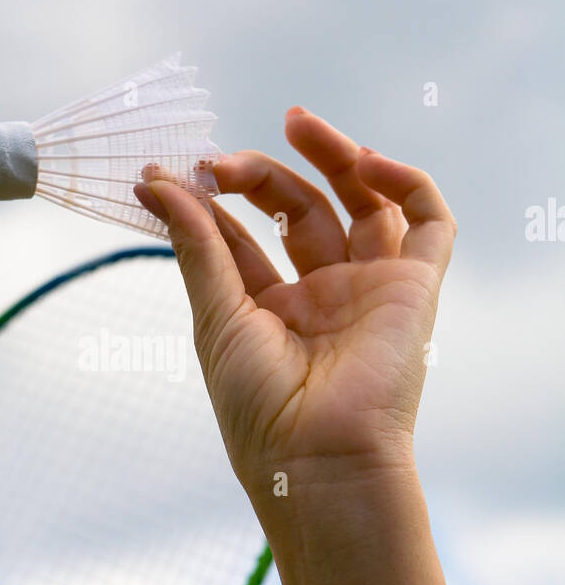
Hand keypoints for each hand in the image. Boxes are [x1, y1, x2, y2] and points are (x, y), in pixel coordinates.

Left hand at [134, 107, 456, 502]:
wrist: (318, 460)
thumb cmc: (260, 408)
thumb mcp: (215, 317)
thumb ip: (196, 244)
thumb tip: (155, 182)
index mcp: (272, 310)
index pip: (244, 236)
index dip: (212, 200)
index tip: (167, 174)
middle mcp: (324, 295)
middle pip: (300, 209)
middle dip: (261, 174)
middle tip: (220, 161)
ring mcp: (371, 289)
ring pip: (364, 201)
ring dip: (333, 156)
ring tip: (296, 124)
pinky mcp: (417, 288)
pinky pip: (429, 221)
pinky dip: (406, 182)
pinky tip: (366, 162)